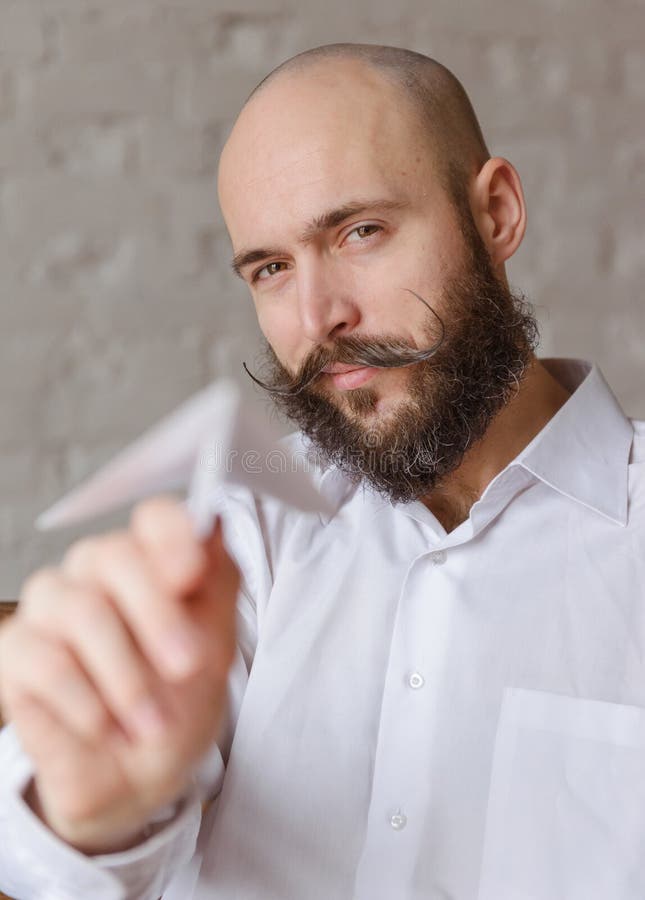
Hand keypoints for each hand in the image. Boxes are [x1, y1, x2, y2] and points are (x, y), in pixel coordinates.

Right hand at [0, 497, 238, 853]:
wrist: (137, 778)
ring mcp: (52, 606)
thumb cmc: (176, 703)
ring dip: (126, 677)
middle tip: (186, 666)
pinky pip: (46, 661)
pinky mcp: (16, 650)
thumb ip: (216, 584)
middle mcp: (97, 571)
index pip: (154, 517)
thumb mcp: (215, 649)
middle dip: (157, 616)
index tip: (191, 573)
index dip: (171, 535)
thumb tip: (210, 527)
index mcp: (151, 560)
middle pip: (114, 555)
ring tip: (150, 723)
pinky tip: (106, 728)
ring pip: (81, 608)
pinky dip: (86, 703)